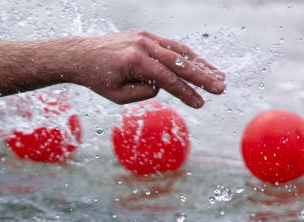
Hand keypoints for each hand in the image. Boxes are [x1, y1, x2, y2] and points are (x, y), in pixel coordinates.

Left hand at [69, 31, 225, 107]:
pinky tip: (200, 65)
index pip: (167, 79)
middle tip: (221, 88)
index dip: (186, 93)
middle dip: (202, 76)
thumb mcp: (118, 96)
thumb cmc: (98, 79)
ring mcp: (146, 37)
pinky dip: (187, 56)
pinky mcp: (146, 35)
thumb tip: (164, 86)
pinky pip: (171, 46)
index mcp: (135, 61)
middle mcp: (143, 45)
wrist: (82, 56)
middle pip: (180, 62)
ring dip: (201, 64)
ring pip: (179, 51)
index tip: (200, 103)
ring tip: (218, 76)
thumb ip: (144, 93)